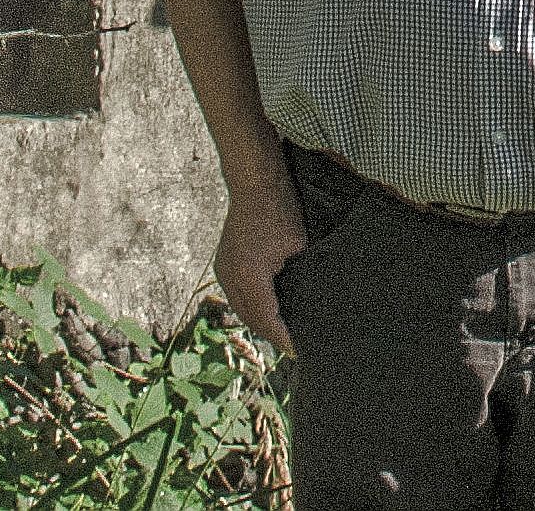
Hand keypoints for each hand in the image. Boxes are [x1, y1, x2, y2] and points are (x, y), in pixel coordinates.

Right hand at [212, 184, 307, 355]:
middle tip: (293, 345)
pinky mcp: (224, 262)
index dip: (283, 337)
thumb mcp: (298, 247)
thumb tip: (311, 298)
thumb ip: (299, 276)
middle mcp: (231, 279)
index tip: (299, 350)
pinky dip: (251, 304)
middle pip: (251, 318)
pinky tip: (267, 306)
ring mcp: (224, 270)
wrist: (254, 182)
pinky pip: (237, 293)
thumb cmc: (281, 211)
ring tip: (282, 330)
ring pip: (241, 307)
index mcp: (250, 279)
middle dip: (271, 334)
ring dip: (260, 319)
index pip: (268, 320)